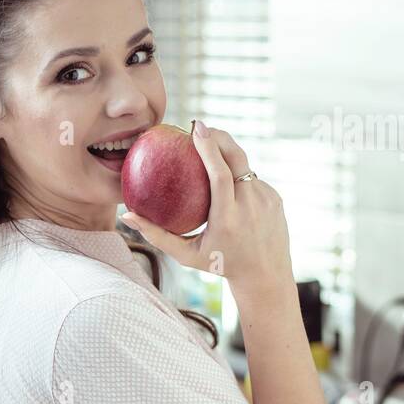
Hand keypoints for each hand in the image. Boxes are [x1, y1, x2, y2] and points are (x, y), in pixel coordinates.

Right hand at [122, 120, 294, 295]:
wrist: (266, 276)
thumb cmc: (219, 265)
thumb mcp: (186, 255)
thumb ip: (156, 235)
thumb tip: (127, 215)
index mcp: (229, 218)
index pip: (220, 174)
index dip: (209, 148)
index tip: (197, 128)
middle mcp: (251, 206)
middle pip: (237, 158)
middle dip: (219, 136)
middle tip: (199, 127)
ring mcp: (267, 200)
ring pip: (245, 167)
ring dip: (227, 155)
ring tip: (208, 147)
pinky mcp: (275, 198)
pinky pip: (252, 179)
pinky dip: (237, 175)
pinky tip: (225, 176)